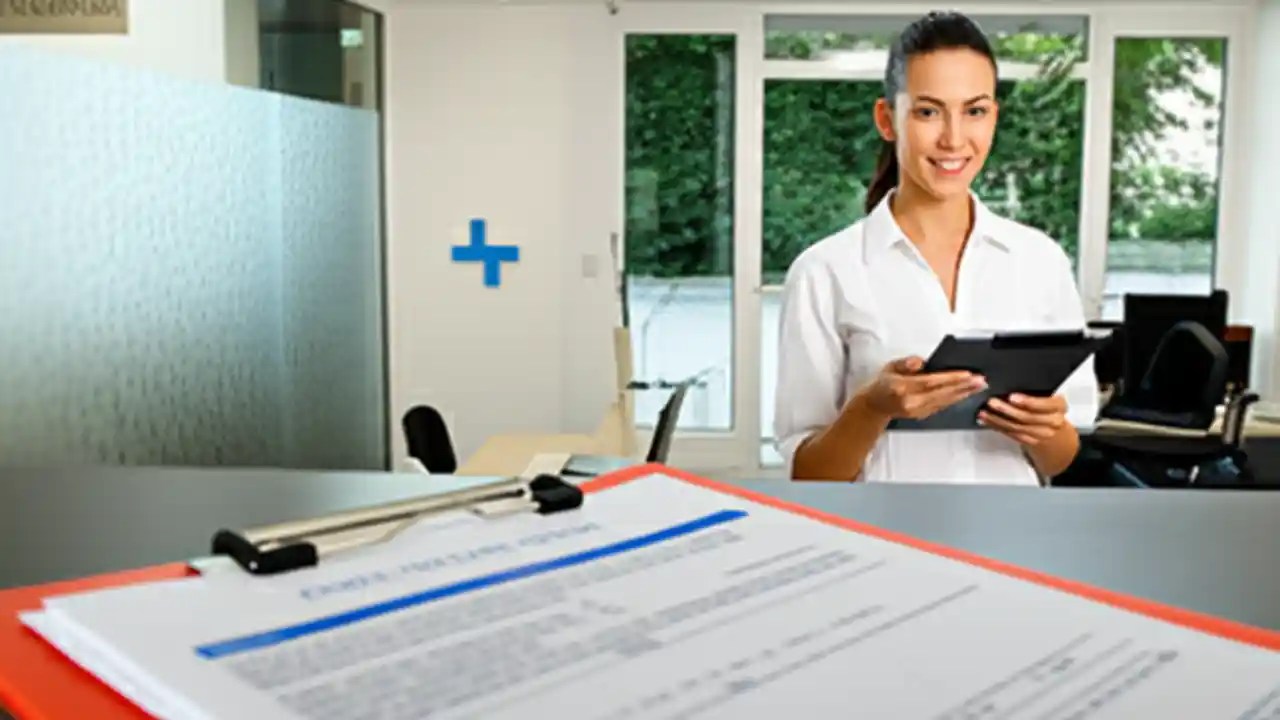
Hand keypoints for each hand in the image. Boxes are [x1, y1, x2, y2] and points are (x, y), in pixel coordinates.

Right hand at [861, 356, 986, 421]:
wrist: (875, 406)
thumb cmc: (884, 384)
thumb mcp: (889, 367)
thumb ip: (905, 363)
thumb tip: (920, 362)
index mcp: (902, 388)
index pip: (930, 382)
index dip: (950, 379)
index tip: (967, 375)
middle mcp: (911, 402)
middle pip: (942, 393)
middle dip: (964, 387)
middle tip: (981, 381)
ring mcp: (917, 411)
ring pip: (945, 401)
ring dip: (964, 394)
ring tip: (979, 386)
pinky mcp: (923, 416)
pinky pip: (942, 406)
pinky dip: (955, 399)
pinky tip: (966, 394)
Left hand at [979, 393, 1068, 446]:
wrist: (1058, 433)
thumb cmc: (1049, 408)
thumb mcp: (1050, 397)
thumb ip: (1036, 391)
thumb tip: (1010, 382)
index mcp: (1059, 406)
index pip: (1045, 404)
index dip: (1028, 402)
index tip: (1012, 397)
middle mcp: (1054, 421)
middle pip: (1028, 417)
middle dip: (1007, 410)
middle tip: (992, 402)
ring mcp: (1043, 434)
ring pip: (1017, 427)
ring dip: (997, 420)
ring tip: (983, 412)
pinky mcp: (1032, 442)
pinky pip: (1012, 435)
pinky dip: (998, 427)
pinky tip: (987, 421)